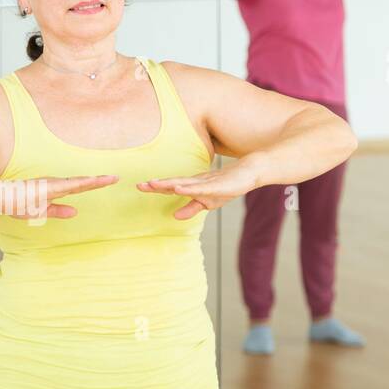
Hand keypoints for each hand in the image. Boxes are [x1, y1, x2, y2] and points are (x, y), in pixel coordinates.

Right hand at [0, 174, 118, 220]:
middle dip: (99, 181)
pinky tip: (90, 182)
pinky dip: (79, 184)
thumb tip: (76, 212)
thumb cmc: (15, 202)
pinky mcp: (45, 188)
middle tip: (115, 178)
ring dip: (93, 181)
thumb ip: (58, 211)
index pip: (77, 187)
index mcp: (54, 190)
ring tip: (109, 179)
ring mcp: (50, 185)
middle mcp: (54, 184)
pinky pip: (66, 186)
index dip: (93, 184)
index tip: (108, 181)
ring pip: (76, 183)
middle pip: (81, 183)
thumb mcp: (41, 211)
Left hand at [138, 163, 259, 218]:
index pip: (171, 187)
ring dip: (168, 184)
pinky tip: (178, 189)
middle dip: (156, 186)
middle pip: (173, 183)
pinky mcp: (216, 185)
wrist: (249, 172)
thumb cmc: (227, 186)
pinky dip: (188, 189)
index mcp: (193, 186)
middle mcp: (196, 182)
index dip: (156, 187)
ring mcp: (206, 183)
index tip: (140, 186)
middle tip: (139, 186)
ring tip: (154, 185)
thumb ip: (191, 208)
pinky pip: (200, 188)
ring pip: (184, 183)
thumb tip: (174, 217)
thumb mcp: (207, 202)